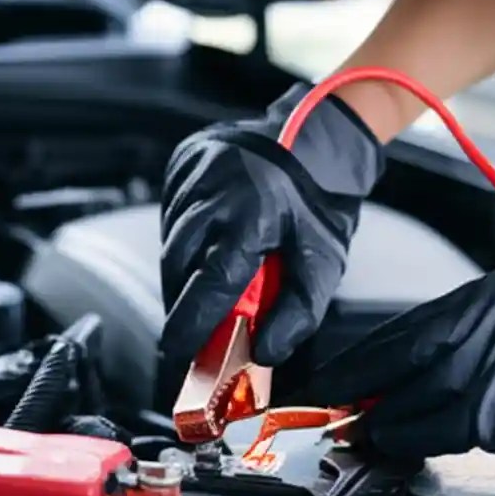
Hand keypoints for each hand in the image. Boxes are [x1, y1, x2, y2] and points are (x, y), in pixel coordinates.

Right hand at [159, 84, 383, 370]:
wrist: (318, 139)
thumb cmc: (321, 205)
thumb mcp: (323, 263)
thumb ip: (298, 315)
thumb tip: (264, 354)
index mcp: (252, 216)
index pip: (210, 284)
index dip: (189, 326)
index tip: (177, 357)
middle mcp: (216, 189)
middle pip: (179, 266)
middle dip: (182, 303)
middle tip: (192, 331)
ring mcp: (195, 170)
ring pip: (170, 241)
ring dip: (183, 272)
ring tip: (206, 283)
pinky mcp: (183, 159)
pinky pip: (171, 214)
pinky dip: (182, 239)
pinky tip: (206, 242)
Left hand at [306, 267, 494, 475]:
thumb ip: (475, 338)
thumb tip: (410, 372)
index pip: (413, 324)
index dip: (367, 354)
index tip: (336, 372)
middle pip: (405, 355)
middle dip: (359, 383)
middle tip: (326, 403)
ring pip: (420, 395)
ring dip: (383, 419)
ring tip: (360, 430)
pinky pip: (447, 427)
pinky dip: (415, 437)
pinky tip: (396, 442)